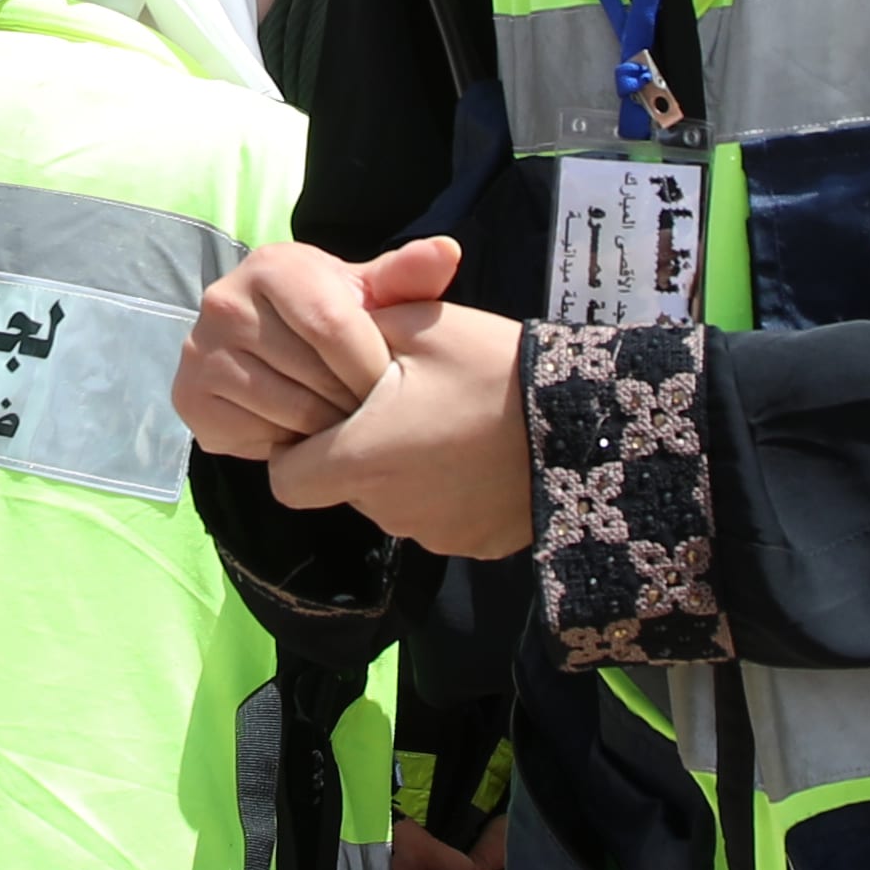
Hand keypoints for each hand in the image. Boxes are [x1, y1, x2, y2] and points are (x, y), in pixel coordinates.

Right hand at [179, 236, 460, 459]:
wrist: (269, 343)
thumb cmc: (330, 315)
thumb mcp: (370, 294)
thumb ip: (409, 277)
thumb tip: (448, 251)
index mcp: (273, 266)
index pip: (333, 326)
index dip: (372, 367)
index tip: (394, 388)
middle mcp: (224, 300)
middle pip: (310, 373)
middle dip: (352, 402)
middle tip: (371, 413)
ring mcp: (198, 349)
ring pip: (286, 410)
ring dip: (326, 429)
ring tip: (343, 423)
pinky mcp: (187, 396)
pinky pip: (254, 435)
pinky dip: (287, 444)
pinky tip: (303, 432)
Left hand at [267, 303, 532, 559]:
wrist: (583, 424)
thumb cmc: (492, 370)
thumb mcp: (422, 326)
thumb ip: (359, 331)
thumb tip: (329, 336)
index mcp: (361, 459)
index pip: (286, 481)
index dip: (295, 450)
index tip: (324, 418)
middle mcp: (386, 508)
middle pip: (344, 486)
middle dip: (359, 449)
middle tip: (403, 405)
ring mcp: (431, 533)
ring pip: (391, 501)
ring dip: (404, 469)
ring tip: (447, 423)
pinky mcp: (471, 543)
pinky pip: (439, 517)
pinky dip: (446, 491)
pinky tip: (476, 455)